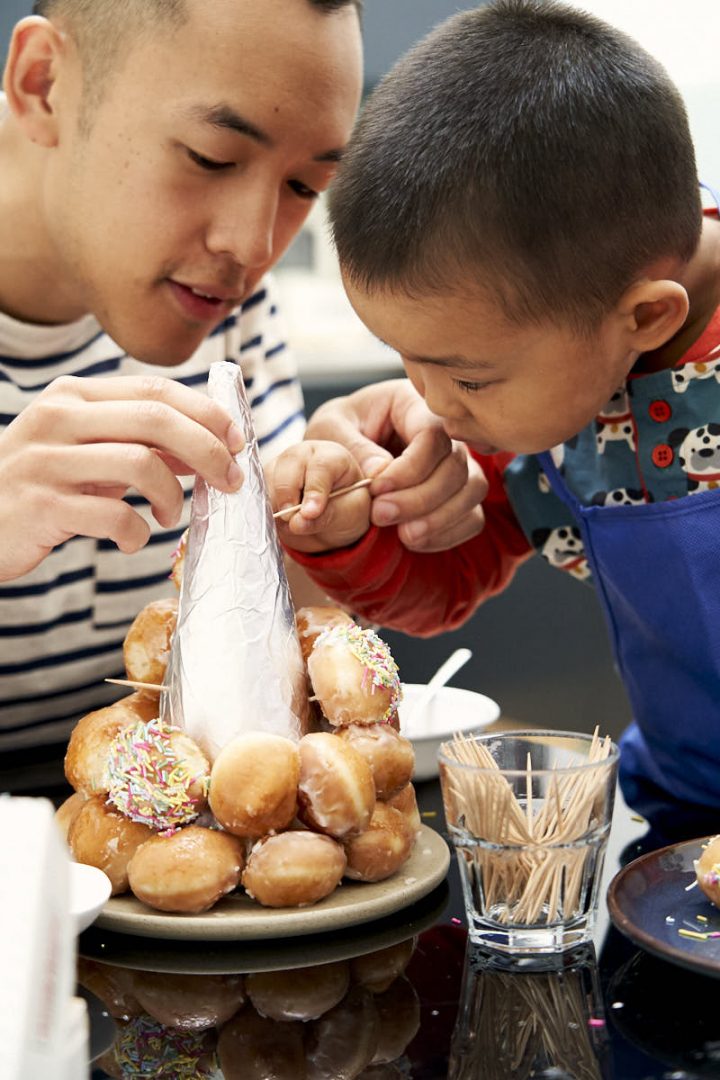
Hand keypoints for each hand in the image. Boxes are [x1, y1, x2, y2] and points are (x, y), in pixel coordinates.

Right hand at [0, 374, 244, 580]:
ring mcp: (46, 461)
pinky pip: (112, 516)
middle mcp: (58, 418)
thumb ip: (141, 441)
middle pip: (157, 420)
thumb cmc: (43, 485)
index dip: (206, 413)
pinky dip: (135, 533)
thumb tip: (211, 443)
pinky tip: (131, 541)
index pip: (156, 390)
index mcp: (74, 396)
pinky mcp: (41, 505)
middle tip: (229, 481)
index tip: (237, 440)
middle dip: (208, 450)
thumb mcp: (88, 451)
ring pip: (140, 464)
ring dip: (173, 495)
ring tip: (170, 515)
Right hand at [267, 440, 370, 552]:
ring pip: (268, 479)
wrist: (332, 516)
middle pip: (288, 466)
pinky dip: (263, 507)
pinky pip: (257, 491)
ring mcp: (282, 464)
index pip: (321, 466)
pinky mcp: (266, 479)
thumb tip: (296, 523)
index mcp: (332, 456)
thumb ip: (326, 517)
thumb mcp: (348, 515)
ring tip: (288, 521)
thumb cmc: (346, 509)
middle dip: (288, 495)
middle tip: (291, 519)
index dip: (315, 490)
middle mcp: (305, 454)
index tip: (311, 513)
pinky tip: (276, 520)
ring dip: (274, 504)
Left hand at [306, 379, 487, 550]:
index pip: (432, 434)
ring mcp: (456, 463)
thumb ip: (354, 447)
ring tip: (403, 535)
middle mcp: (444, 431)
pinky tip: (414, 539)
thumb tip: (381, 473)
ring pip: (472, 489)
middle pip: (456, 464)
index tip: (376, 490)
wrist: (338, 456)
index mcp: (412, 402)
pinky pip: (472, 516)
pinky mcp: (458, 494)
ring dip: (440, 518)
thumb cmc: (334, 433)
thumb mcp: (330, 429)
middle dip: (421, 498)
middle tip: (381, 515)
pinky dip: (448, 533)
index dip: (410, 468)